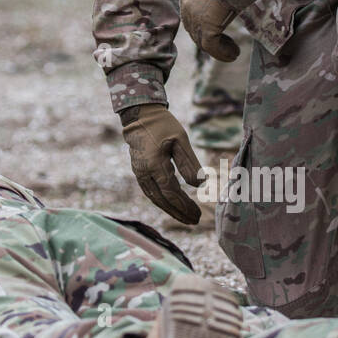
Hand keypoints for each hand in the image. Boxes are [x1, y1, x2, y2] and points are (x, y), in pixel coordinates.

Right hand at [121, 104, 204, 224]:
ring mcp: (139, 173)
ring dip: (170, 210)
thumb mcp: (180, 140)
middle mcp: (144, 172)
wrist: (140, 115)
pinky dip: (161, 201)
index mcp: (155, 165)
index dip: (184, 206)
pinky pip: (150, 192)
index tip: (198, 214)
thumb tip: (200, 185)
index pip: (171, 193)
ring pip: (154, 198)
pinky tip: (171, 205)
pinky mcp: (138, 171)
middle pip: (162, 200)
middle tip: (194, 221)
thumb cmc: (163, 125)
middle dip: (178, 212)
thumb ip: (189, 163)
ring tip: (185, 218)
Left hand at [180, 0, 240, 62]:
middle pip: (195, 33)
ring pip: (203, 42)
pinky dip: (223, 53)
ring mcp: (195, 17)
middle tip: (229, 47)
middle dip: (212, 42)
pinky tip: (235, 54)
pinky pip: (212, 46)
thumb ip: (212, 3)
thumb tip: (218, 15)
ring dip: (219, 51)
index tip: (221, 37)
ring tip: (233, 53)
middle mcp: (186, 7)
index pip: (192, 22)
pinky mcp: (206, 26)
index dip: (206, 33)